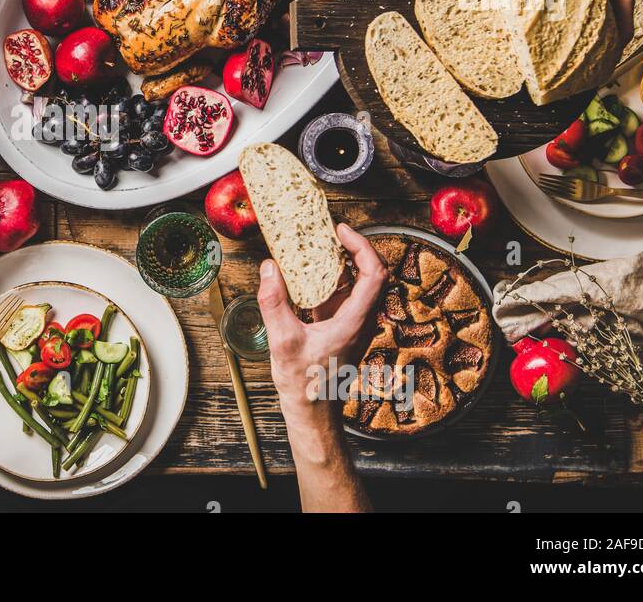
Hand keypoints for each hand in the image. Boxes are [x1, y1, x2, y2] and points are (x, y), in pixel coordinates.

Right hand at [258, 223, 388, 417]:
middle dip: (353, 249)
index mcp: (355, 321)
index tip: (341, 231)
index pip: (374, 274)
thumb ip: (275, 303)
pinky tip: (307, 273)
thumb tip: (269, 269)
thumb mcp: (283, 341)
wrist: (312, 411)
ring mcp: (353, 324)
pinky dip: (329, 279)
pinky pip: (342, 296)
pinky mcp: (341, 327)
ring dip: (340, 263)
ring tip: (317, 246)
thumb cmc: (304, 384)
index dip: (362, 247)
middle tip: (329, 232)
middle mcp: (360, 320)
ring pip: (357, 284)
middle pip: (371, 274)